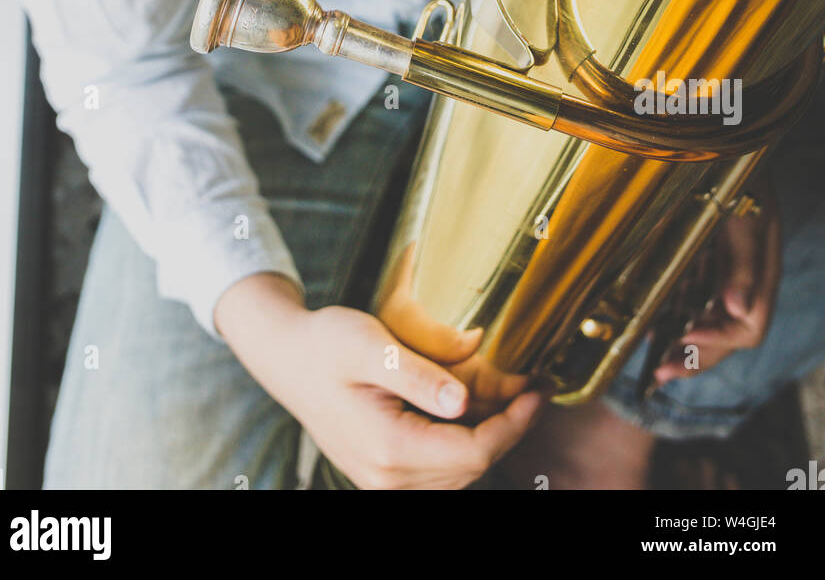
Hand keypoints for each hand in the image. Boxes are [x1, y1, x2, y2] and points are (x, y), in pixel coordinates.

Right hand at [215, 274, 543, 489]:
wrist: (286, 357)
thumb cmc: (325, 344)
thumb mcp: (370, 346)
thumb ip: (417, 375)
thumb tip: (464, 401)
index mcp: (387, 448)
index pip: (473, 452)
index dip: (513, 425)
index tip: (538, 391)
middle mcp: (386, 477)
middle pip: (470, 468)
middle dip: (508, 431)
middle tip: (534, 390)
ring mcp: (383, 480)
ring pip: (458, 474)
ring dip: (489, 440)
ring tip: (512, 399)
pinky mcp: (383, 472)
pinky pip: (438, 470)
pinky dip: (464, 445)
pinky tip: (474, 412)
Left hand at [652, 180, 781, 384]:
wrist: (720, 135)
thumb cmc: (737, 170)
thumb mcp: (744, 211)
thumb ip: (744, 261)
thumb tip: (739, 310)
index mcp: (762, 270)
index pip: (748, 326)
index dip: (718, 341)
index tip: (684, 340)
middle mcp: (746, 275)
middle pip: (727, 333)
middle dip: (697, 357)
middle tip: (661, 373)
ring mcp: (725, 268)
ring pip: (708, 320)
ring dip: (684, 344)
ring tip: (657, 363)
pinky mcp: (705, 258)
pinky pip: (693, 298)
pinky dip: (676, 316)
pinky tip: (654, 326)